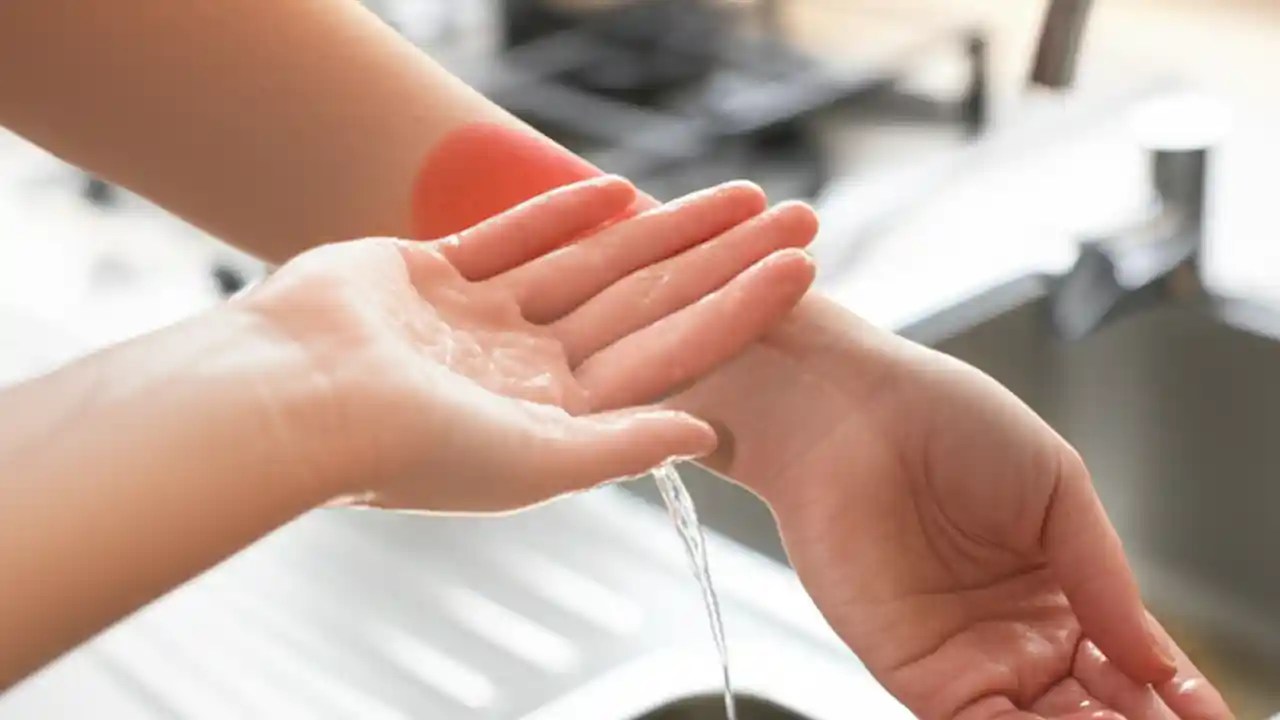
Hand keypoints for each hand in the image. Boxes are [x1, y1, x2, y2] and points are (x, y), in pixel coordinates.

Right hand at [241, 176, 816, 511]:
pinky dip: (560, 213)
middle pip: (647, 301)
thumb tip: (706, 434)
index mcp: (556, 419)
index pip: (671, 354)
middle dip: (722, 258)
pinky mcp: (429, 277)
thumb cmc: (406, 449)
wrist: (292, 400)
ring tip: (734, 195)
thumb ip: (621, 446)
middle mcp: (526, 371)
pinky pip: (510, 238)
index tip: (802, 272)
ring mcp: (479, 322)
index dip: (740, 311)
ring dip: (662, 228)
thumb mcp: (532, 462)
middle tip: (795, 214)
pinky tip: (618, 191)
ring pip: (593, 263)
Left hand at [675, 299, 1232, 719]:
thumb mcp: (1059, 487)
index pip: (1125, 658)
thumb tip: (1153, 657)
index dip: (1168, 689)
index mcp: (1053, 582)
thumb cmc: (940, 419)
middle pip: (1089, 705)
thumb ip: (1105, 576)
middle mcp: (1010, 628)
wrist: (848, 408)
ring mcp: (963, 653)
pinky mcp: (912, 669)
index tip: (1207, 713)